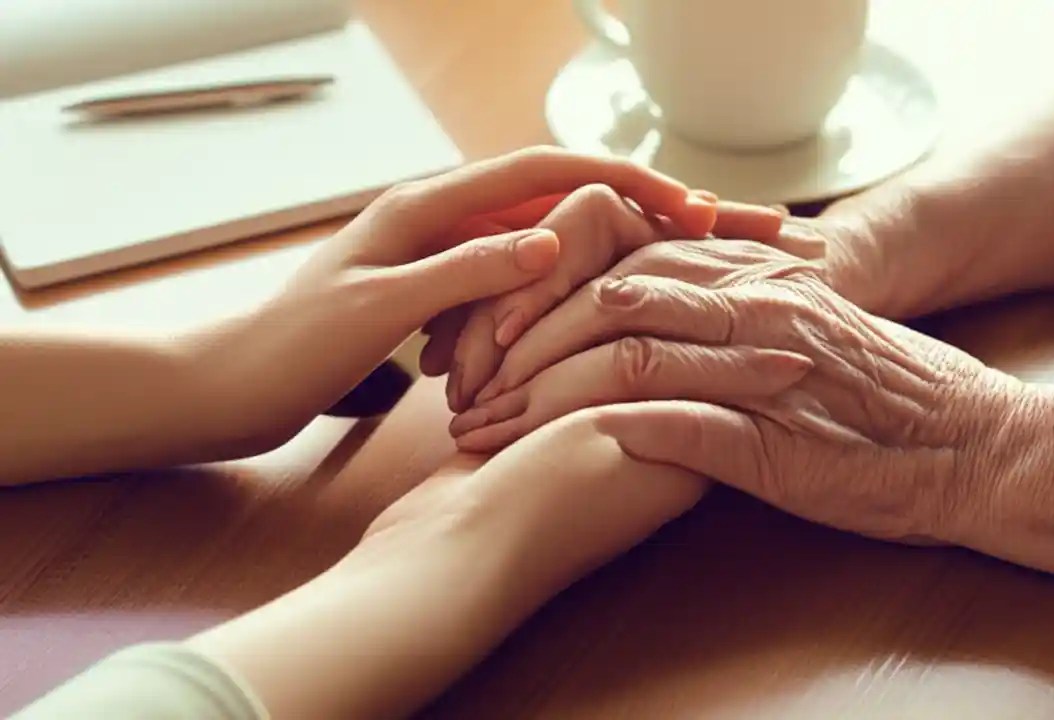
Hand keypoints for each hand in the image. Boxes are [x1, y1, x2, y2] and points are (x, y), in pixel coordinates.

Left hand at [206, 147, 737, 451]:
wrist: (230, 386)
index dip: (621, 179)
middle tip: (705, 227)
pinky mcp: (439, 289)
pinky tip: (602, 302)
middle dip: (634, 203)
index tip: (686, 201)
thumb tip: (552, 240)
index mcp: (425, 207)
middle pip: (557, 193)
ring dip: (609, 241)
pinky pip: (518, 274)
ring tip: (674, 260)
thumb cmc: (291, 348)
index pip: (543, 171)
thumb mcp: (378, 309)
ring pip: (545, 233)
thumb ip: (463, 272)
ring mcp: (442, 252)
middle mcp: (441, 217)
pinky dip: (566, 280)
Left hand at [452, 258, 1021, 542]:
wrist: (975, 444)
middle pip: (608, 299)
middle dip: (523, 337)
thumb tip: (652, 313)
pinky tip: (566, 445)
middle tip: (466, 378)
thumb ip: (731, 312)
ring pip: (628, 355)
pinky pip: (682, 422)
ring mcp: (764, 372)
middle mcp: (753, 308)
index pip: (625, 263)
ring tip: (486, 425)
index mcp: (754, 279)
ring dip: (543, 391)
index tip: (492, 333)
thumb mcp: (803, 330)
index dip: (547, 294)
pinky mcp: (776, 443)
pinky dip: (615, 429)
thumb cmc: (883, 396)